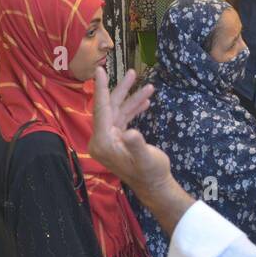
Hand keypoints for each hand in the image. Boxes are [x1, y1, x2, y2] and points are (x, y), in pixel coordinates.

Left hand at [89, 67, 167, 194]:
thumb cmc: (150, 173)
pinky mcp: (119, 139)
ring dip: (133, 99)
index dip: (101, 89)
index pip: (101, 110)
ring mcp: (110, 139)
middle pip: (110, 108)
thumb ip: (136, 145)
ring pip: (119, 111)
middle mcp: (103, 139)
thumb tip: (131, 133)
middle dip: (122, 90)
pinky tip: (146, 101)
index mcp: (103, 142)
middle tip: (132, 72)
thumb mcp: (145, 158)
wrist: (155, 186)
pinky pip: (124, 118)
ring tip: (148, 85)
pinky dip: (134, 109)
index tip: (99, 70)